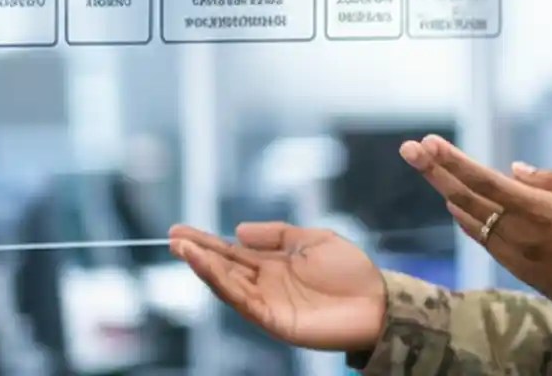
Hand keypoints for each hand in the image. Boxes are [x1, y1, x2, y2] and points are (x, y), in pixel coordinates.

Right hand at [168, 222, 386, 352]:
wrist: (378, 301)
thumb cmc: (351, 272)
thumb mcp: (313, 240)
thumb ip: (278, 235)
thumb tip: (238, 230)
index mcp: (274, 265)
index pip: (232, 252)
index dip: (207, 242)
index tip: (180, 230)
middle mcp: (265, 284)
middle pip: (224, 267)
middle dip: (197, 253)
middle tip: (172, 238)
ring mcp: (267, 303)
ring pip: (227, 284)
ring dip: (204, 267)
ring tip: (183, 249)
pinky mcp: (273, 320)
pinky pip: (242, 301)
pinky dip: (222, 284)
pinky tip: (209, 268)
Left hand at [401, 135, 551, 332]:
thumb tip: (514, 170)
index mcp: (545, 212)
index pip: (488, 183)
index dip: (455, 162)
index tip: (430, 143)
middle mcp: (525, 235)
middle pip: (469, 200)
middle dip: (436, 172)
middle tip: (410, 149)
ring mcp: (520, 257)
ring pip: (473, 221)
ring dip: (448, 193)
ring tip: (428, 168)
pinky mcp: (523, 273)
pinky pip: (487, 241)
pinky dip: (468, 221)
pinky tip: (457, 205)